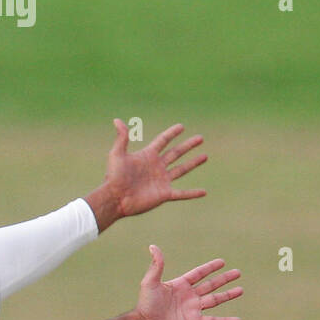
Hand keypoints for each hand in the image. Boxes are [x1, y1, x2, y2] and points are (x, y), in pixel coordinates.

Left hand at [88, 121, 206, 230]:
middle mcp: (156, 167)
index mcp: (147, 156)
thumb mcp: (117, 154)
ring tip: (205, 156)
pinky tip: (204, 192)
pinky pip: (181, 193)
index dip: (171, 133)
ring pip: (181, 169)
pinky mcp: (164, 194)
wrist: (114, 198)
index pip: (162, 141)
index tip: (181, 126)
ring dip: (193, 163)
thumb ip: (122, 137)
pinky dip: (192, 193)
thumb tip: (117, 120)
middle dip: (188, 145)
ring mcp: (161, 181)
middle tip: (200, 138)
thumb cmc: (113, 177)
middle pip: (176, 153)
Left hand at [135, 246, 241, 319]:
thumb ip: (156, 265)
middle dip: (224, 279)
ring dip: (228, 295)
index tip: (222, 262)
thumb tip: (152, 246)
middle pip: (210, 285)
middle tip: (238, 272)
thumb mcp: (150, 282)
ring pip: (215, 300)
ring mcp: (192, 309)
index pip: (198, 274)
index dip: (210, 268)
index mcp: (180, 285)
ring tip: (241, 290)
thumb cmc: (146, 304)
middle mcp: (188, 296)